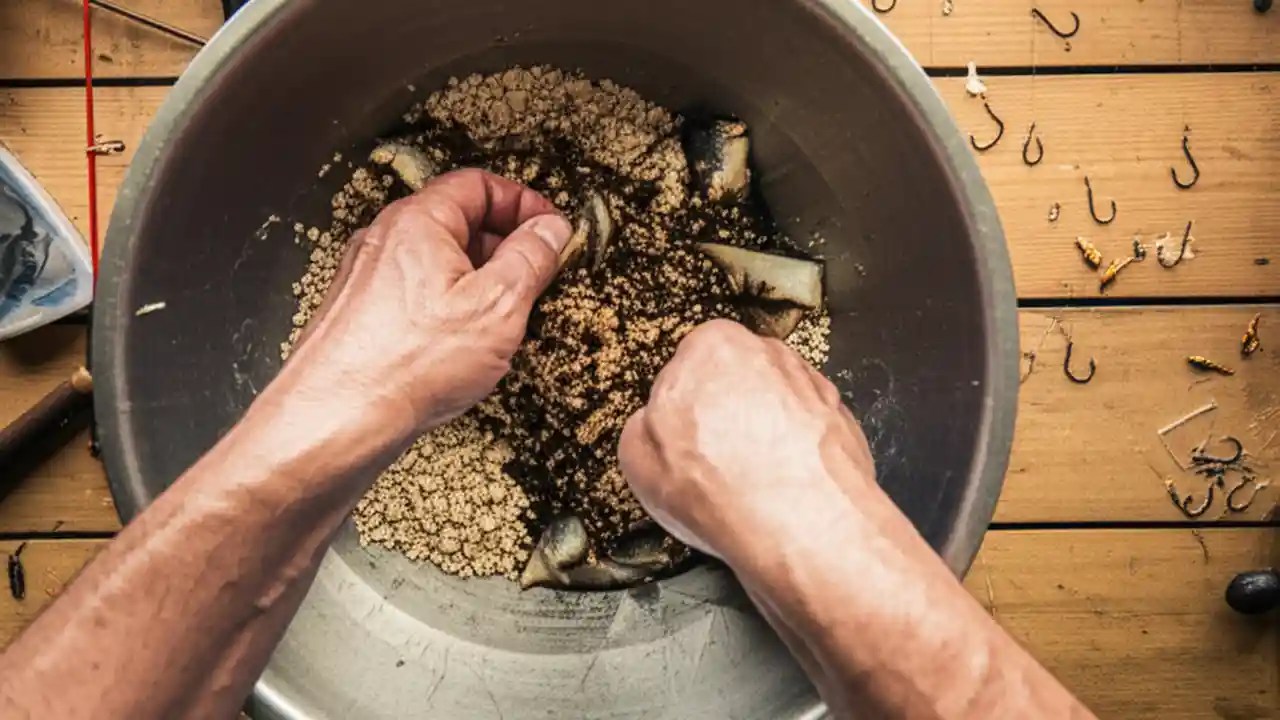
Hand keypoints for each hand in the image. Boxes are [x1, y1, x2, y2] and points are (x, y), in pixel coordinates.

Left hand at [282, 169, 571, 436]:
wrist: (335, 420)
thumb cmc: (405, 365)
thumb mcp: (497, 306)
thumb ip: (531, 258)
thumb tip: (551, 230)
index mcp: (418, 221)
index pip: (479, 185)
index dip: (524, 203)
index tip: (551, 231)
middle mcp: (386, 241)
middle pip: (458, 222)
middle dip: (504, 247)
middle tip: (536, 277)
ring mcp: (369, 278)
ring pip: (438, 263)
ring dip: (478, 283)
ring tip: (503, 321)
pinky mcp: (362, 316)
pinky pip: (417, 297)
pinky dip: (448, 310)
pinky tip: (463, 348)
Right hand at [618, 319, 875, 564]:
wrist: (803, 526)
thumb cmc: (717, 486)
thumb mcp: (638, 458)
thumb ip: (645, 426)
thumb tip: (655, 426)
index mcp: (713, 345)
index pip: (687, 367)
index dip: (681, 410)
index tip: (680, 443)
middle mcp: (769, 353)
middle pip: (737, 382)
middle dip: (726, 417)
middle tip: (713, 466)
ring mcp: (812, 386)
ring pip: (776, 408)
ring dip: (764, 437)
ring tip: (750, 485)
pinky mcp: (845, 422)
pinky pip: (807, 435)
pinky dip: (797, 457)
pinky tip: (784, 491)